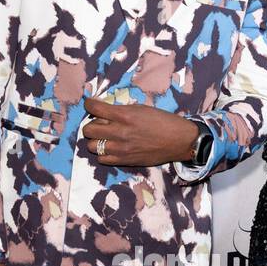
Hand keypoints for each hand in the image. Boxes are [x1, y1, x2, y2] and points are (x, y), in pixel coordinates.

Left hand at [81, 95, 199, 166]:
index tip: (90, 104)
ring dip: (96, 141)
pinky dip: (103, 153)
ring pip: (92, 146)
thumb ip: (122, 111)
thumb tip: (106, 113)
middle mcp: (119, 132)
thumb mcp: (141, 109)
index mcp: (124, 115)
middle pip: (88, 130)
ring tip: (105, 138)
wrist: (178, 141)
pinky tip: (111, 149)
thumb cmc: (162, 121)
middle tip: (99, 124)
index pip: (94, 108)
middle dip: (90, 125)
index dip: (89, 104)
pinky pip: (102, 159)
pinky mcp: (124, 161)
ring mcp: (120, 149)